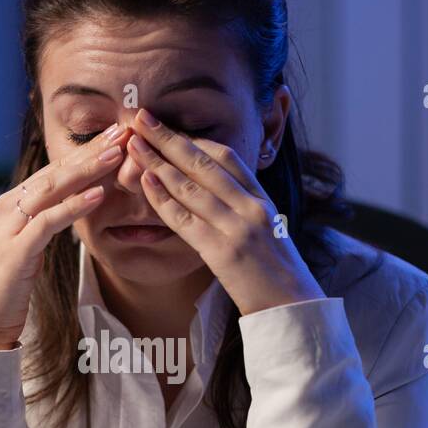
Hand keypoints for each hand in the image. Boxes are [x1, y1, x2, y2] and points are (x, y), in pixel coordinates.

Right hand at [0, 124, 128, 350]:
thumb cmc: (5, 293)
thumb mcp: (27, 251)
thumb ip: (43, 226)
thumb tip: (69, 209)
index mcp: (9, 207)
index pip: (51, 172)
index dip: (83, 153)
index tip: (113, 138)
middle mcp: (6, 210)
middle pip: (54, 172)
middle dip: (90, 150)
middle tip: (122, 130)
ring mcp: (7, 228)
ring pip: (52, 189)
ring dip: (87, 170)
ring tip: (117, 154)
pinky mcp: (15, 251)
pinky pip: (49, 222)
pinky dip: (75, 206)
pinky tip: (99, 194)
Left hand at [126, 108, 323, 315]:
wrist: (293, 309)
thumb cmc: (278, 275)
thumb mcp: (268, 232)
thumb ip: (245, 210)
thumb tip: (218, 194)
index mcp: (263, 200)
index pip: (227, 158)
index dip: (194, 139)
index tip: (169, 127)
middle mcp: (251, 207)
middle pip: (205, 163)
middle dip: (170, 138)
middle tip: (142, 117)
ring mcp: (238, 228)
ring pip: (191, 186)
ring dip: (158, 162)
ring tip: (134, 144)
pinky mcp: (223, 253)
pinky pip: (185, 220)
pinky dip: (163, 199)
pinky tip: (145, 182)